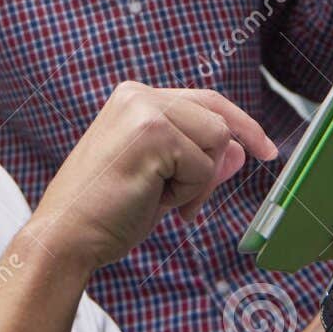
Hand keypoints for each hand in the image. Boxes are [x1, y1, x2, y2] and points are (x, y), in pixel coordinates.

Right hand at [23, 82, 277, 275]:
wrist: (66, 236)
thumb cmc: (107, 213)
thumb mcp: (164, 181)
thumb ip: (201, 159)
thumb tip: (241, 148)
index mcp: (136, 98)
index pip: (207, 101)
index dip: (242, 125)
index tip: (266, 150)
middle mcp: (139, 95)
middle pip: (218, 120)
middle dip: (211, 169)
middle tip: (181, 205)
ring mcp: (144, 110)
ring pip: (216, 140)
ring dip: (197, 182)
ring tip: (158, 199)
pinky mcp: (151, 133)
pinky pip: (202, 165)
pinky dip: (187, 193)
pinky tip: (152, 200)